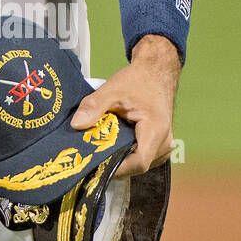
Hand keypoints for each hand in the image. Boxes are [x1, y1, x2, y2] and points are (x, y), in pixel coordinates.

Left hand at [70, 34, 181, 175]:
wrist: (155, 73)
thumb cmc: (137, 81)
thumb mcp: (111, 90)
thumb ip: (94, 106)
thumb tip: (76, 125)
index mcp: (155, 131)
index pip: (138, 163)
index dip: (117, 168)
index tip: (96, 165)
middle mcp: (164, 143)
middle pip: (137, 165)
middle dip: (114, 163)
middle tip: (92, 157)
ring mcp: (163, 146)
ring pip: (139, 163)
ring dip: (121, 159)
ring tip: (101, 149)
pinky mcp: (159, 144)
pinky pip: (142, 156)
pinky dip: (127, 153)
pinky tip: (113, 144)